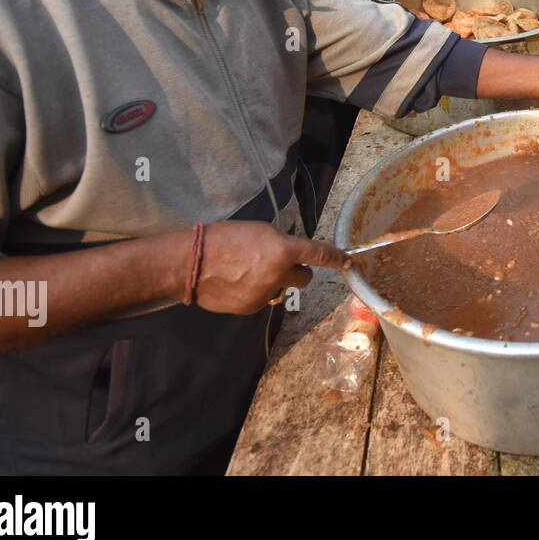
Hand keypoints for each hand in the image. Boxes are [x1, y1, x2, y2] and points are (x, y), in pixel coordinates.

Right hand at [194, 221, 350, 313]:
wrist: (190, 263)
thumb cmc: (223, 238)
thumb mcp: (259, 231)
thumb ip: (280, 244)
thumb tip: (289, 255)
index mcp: (283, 250)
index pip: (318, 254)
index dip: (335, 258)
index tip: (347, 261)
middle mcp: (279, 275)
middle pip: (304, 278)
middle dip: (298, 271)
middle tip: (280, 263)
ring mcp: (265, 294)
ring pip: (281, 289)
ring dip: (274, 281)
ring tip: (248, 271)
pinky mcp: (251, 308)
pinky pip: (263, 299)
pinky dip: (256, 291)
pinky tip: (237, 282)